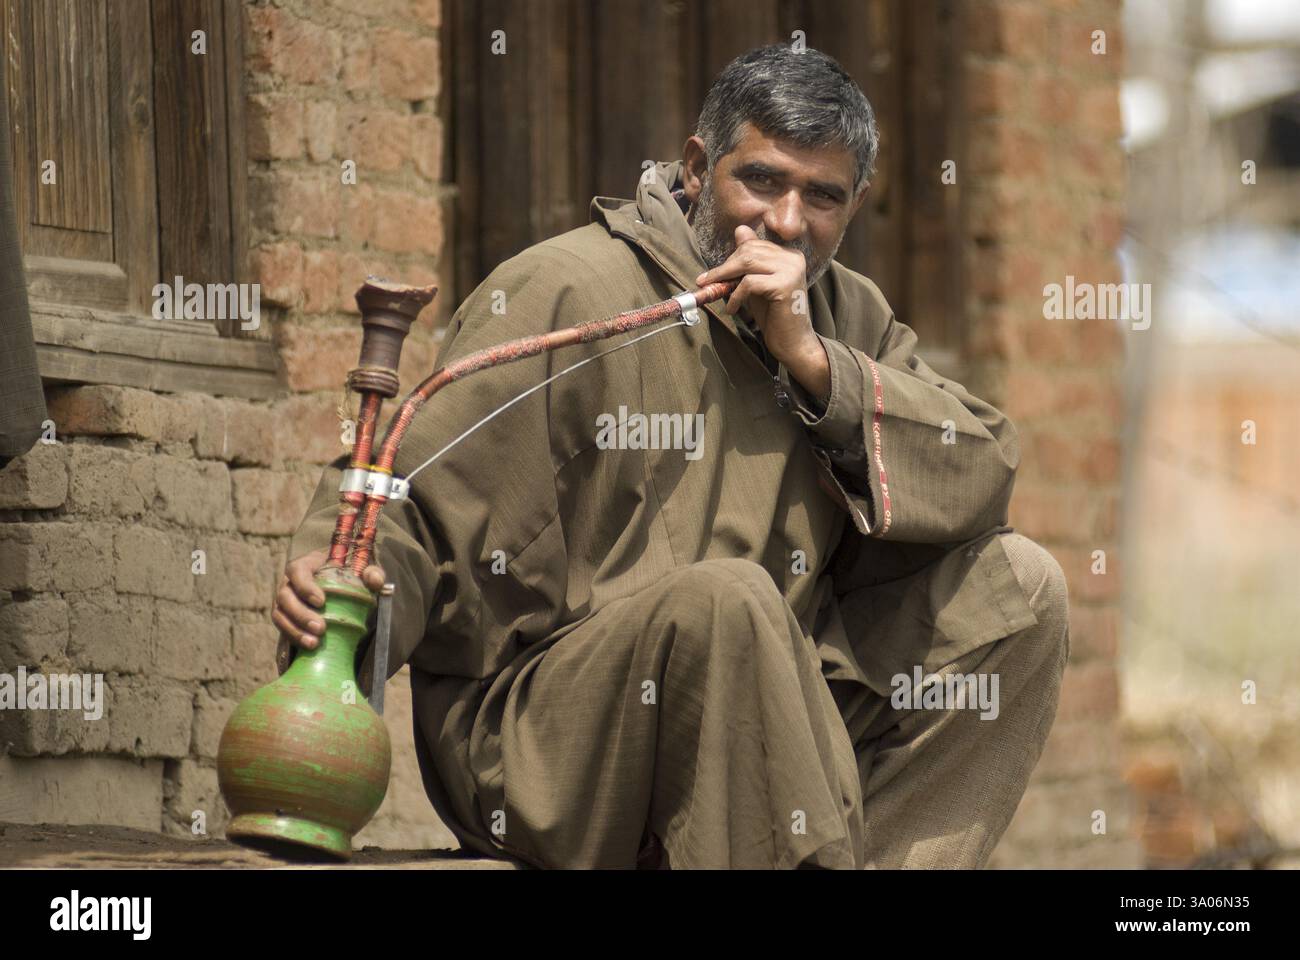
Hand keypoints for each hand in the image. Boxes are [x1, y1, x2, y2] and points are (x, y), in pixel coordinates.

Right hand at [271, 548, 386, 652]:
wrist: (340, 585)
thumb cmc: (348, 573)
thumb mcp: (362, 569)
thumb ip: (371, 572)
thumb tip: (375, 580)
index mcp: (306, 564)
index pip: (297, 570)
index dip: (305, 586)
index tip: (321, 602)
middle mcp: (289, 582)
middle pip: (284, 596)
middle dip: (301, 614)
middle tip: (321, 628)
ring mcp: (285, 600)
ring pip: (279, 614)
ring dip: (295, 630)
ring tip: (313, 643)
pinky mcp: (286, 617)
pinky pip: (283, 628)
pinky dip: (294, 637)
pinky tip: (308, 647)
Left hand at [695, 225, 830, 400]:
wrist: (793, 343)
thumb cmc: (774, 316)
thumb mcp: (758, 283)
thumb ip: (750, 260)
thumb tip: (739, 230)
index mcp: (790, 254)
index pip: (754, 245)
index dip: (732, 258)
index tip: (712, 274)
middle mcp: (793, 258)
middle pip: (748, 250)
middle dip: (725, 267)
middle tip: (708, 282)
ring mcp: (791, 270)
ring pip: (747, 262)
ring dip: (725, 278)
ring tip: (717, 292)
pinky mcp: (784, 285)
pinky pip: (749, 282)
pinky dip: (735, 296)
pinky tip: (732, 309)